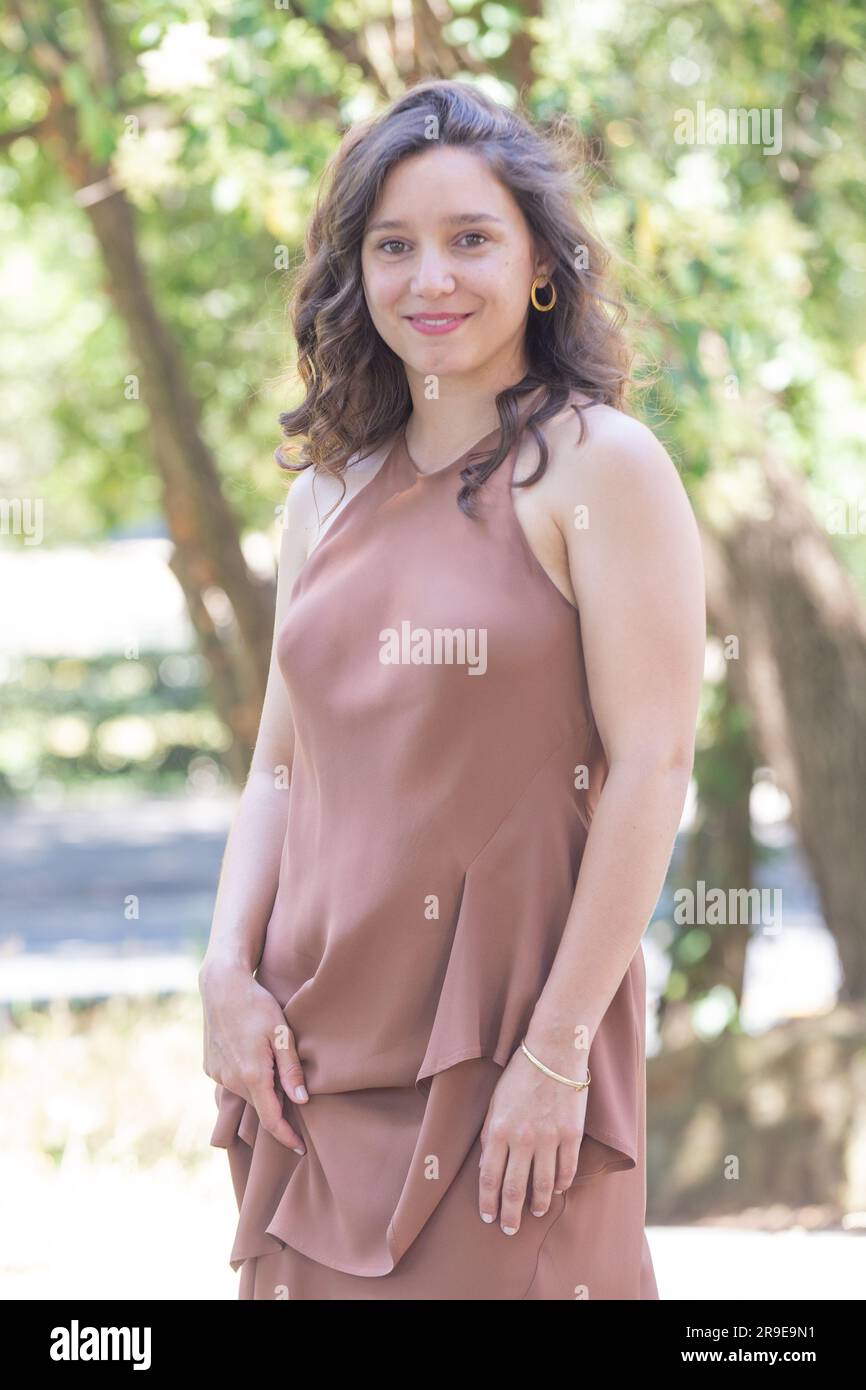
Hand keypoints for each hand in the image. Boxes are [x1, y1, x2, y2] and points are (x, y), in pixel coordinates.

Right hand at [199, 958, 308, 1152]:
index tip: (300, 1147)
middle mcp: (231, 1080)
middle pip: (260, 1106)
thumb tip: (302, 1101)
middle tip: (296, 1100)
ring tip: (274, 1071)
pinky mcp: (210, 1066)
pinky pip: (232, 1082)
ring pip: (246, 1094)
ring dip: (261, 1091)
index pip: (271, 1119)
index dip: (286, 1136)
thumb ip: (291, 1069)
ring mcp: (217, 1074)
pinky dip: (246, 1079)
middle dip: (277, 1109)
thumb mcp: (282, 1033)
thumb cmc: (257, 1004)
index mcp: (252, 1075)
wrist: (222, 985)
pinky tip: (254, 1059)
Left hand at [478, 1036, 588, 1233]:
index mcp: (499, 1130)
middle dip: (510, 1214)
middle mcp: (523, 1138)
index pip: (489, 1177)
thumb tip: (487, 1166)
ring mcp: (549, 1138)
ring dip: (537, 1204)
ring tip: (534, 1213)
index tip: (488, 1216)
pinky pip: (566, 1170)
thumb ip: (491, 1136)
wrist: (553, 1053)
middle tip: (509, 1229)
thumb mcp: (495, 1103)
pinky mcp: (571, 1135)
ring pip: (542, 1185)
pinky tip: (554, 1191)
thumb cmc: (520, 1076)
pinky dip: (560, 1185)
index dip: (488, 1201)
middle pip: (515, 1188)